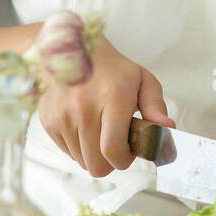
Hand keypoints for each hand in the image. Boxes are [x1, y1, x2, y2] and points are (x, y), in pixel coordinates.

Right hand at [38, 36, 174, 176]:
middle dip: (110, 161)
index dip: (124, 160)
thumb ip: (155, 106)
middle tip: (117, 144)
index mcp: (112, 98)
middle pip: (96, 164)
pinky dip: (79, 147)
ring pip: (81, 161)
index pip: (112, 150)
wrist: (70, 51)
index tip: (130, 152)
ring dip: (94, 154)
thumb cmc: (112, 69)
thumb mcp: (142, 80)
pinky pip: (67, 152)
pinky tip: (86, 127)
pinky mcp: (48, 121)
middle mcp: (83, 109)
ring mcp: (62, 116)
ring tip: (101, 132)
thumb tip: (167, 127)